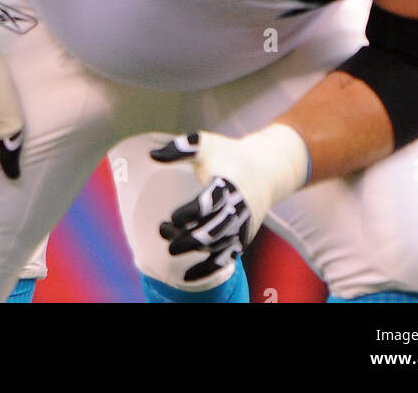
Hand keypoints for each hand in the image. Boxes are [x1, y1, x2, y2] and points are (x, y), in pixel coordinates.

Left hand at [151, 133, 251, 280]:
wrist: (266, 169)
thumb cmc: (230, 154)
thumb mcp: (206, 143)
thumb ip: (181, 147)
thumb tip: (151, 155)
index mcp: (228, 184)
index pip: (210, 203)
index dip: (191, 212)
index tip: (174, 216)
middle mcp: (237, 208)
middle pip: (214, 231)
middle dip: (189, 239)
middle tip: (166, 239)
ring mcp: (242, 225)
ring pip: (218, 246)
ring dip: (194, 252)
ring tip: (171, 248)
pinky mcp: (243, 237)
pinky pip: (227, 257)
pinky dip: (209, 267)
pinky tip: (189, 274)